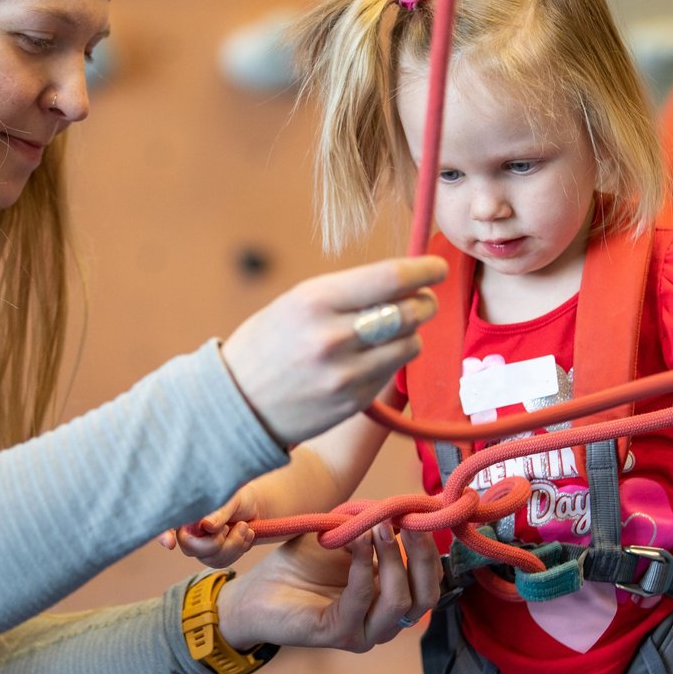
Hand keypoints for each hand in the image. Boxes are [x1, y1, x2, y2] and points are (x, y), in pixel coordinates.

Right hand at [157, 487, 260, 567]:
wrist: (256, 508)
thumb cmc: (240, 498)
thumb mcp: (232, 499)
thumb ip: (219, 511)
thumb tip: (206, 525)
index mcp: (188, 512)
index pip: (167, 524)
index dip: (163, 534)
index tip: (169, 542)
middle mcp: (189, 530)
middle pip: (190, 548)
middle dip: (215, 543)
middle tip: (229, 527)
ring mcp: (200, 545)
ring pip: (210, 559)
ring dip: (233, 545)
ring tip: (245, 526)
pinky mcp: (214, 555)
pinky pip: (222, 562)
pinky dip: (239, 550)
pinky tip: (247, 534)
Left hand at [215, 524, 441, 652]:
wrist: (256, 592)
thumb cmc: (301, 564)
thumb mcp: (343, 537)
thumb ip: (371, 526)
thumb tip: (400, 507)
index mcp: (391, 600)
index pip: (430, 582)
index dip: (431, 550)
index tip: (422, 515)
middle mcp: (384, 622)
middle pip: (424, 597)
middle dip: (421, 556)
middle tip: (411, 521)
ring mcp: (364, 633)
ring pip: (398, 601)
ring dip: (392, 559)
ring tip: (379, 527)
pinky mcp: (339, 635)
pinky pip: (362, 599)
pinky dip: (362, 566)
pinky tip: (357, 540)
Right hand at [221, 257, 444, 446]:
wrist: (235, 405)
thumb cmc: (267, 345)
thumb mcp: (295, 303)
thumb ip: (347, 293)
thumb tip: (403, 281)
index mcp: (315, 300)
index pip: (391, 277)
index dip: (424, 270)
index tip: (437, 268)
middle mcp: (333, 336)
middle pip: (409, 311)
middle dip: (424, 302)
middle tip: (423, 300)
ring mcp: (346, 373)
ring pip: (410, 344)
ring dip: (409, 334)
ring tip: (392, 332)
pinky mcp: (354, 401)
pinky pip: (393, 373)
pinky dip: (391, 361)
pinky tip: (370, 358)